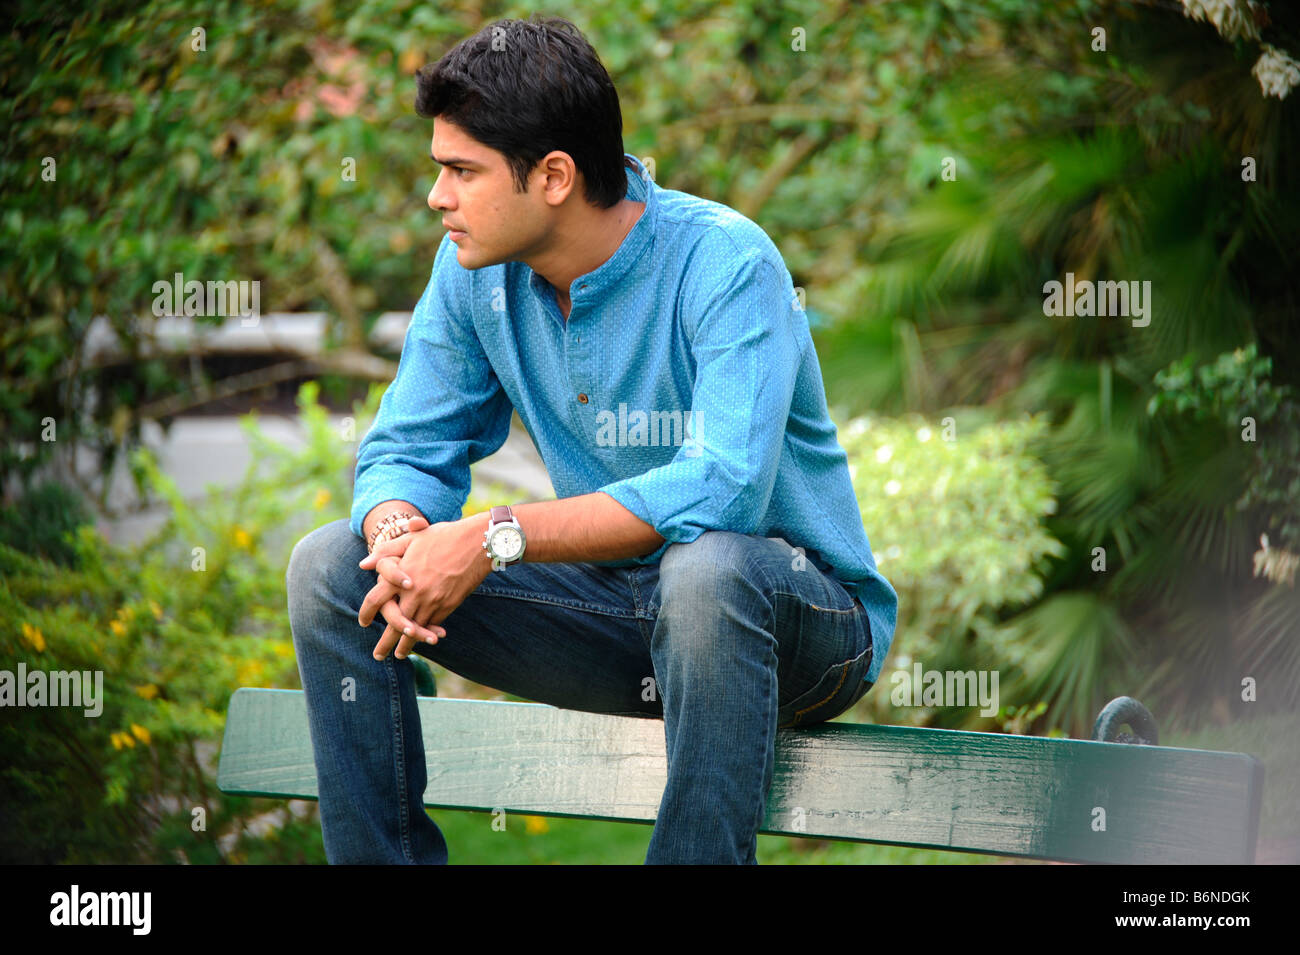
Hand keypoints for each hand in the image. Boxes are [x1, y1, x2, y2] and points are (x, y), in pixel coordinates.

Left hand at [359, 515, 491, 661]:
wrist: (477, 544)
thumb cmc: (444, 537)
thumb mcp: (412, 539)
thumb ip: (387, 551)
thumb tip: (363, 564)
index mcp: (401, 575)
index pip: (375, 600)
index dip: (366, 613)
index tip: (363, 623)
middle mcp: (414, 593)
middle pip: (394, 624)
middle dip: (385, 643)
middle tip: (378, 656)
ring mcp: (432, 601)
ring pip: (414, 629)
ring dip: (406, 645)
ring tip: (399, 655)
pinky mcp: (448, 606)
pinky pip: (433, 625)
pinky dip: (426, 634)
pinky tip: (423, 640)